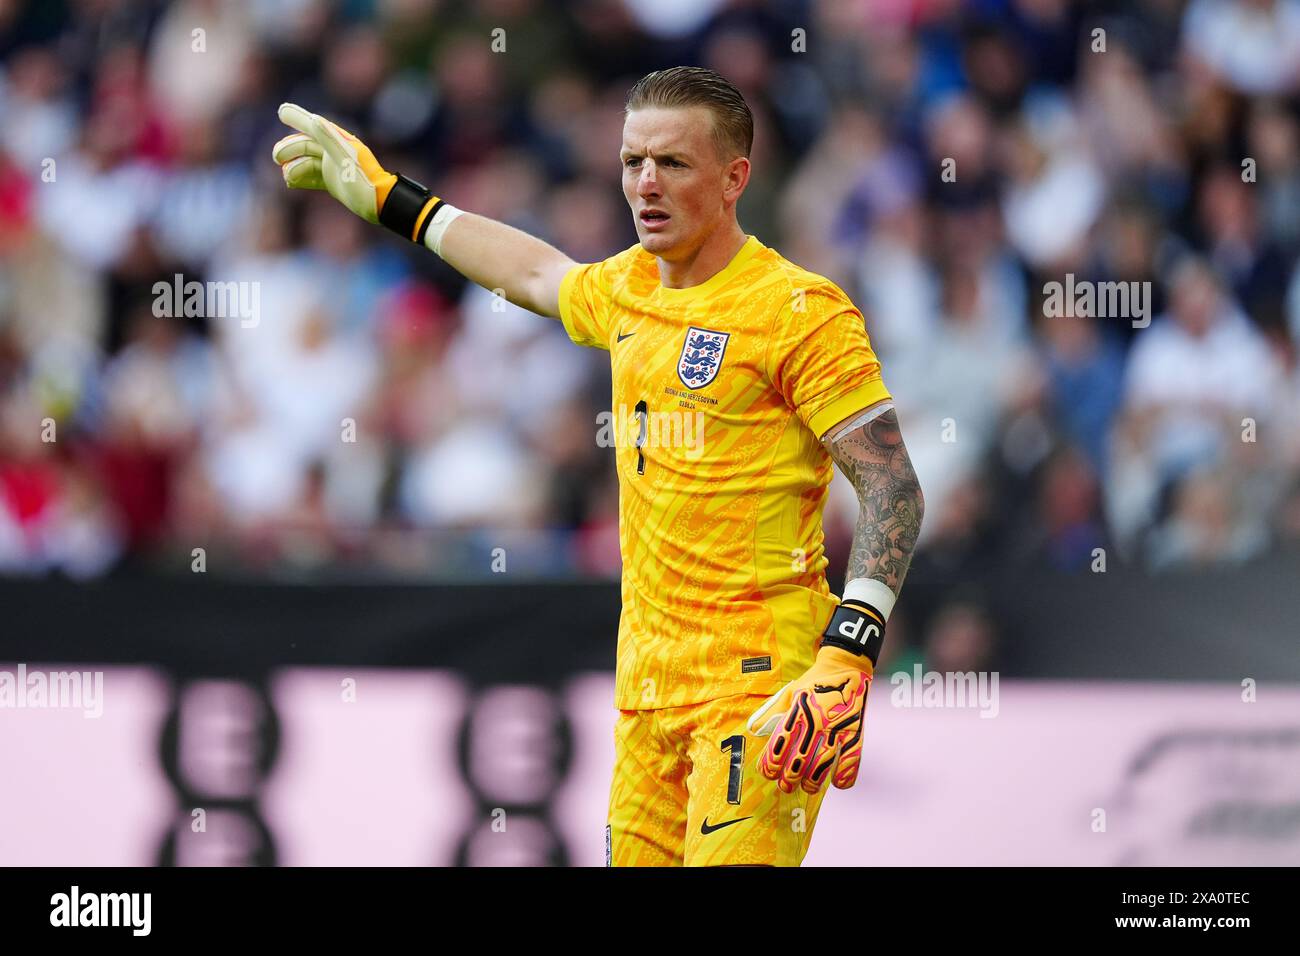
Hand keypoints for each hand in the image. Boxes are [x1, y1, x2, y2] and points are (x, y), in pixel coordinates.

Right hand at [271, 102, 396, 223]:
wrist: (377, 203)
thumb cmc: (362, 179)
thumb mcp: (344, 157)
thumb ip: (328, 138)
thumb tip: (313, 119)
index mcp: (337, 141)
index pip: (313, 126)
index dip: (297, 118)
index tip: (282, 111)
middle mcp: (334, 152)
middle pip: (305, 146)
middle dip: (289, 149)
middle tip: (277, 158)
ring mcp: (332, 167)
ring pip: (306, 162)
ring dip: (293, 167)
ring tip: (287, 177)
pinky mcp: (332, 182)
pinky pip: (311, 177)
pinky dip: (300, 179)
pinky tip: (290, 183)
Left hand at [746, 645, 871, 793]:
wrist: (845, 666)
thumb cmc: (813, 682)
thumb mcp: (788, 692)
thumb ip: (771, 712)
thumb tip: (753, 731)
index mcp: (797, 710)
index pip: (780, 743)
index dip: (770, 763)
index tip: (767, 773)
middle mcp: (816, 721)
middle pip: (799, 759)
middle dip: (789, 779)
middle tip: (785, 786)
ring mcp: (838, 727)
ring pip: (823, 763)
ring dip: (813, 782)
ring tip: (807, 788)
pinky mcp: (856, 730)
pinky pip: (852, 758)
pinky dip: (845, 774)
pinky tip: (838, 784)